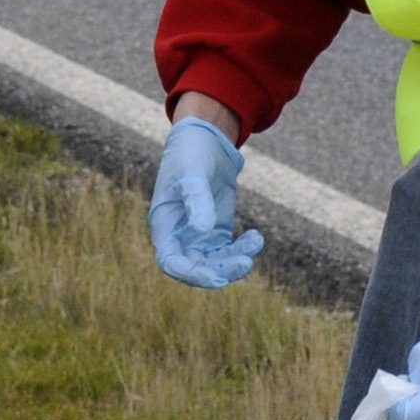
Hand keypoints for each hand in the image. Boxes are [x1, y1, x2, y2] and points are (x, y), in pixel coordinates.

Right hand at [148, 116, 264, 288]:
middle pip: (195, 268)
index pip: (171, 262)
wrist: (203, 141)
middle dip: (219, 271)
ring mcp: (198, 237)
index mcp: (164, 225)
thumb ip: (197, 200)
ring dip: (234, 262)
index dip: (190, 273)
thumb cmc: (190, 155)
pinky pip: (228, 252)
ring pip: (214, 264)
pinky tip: (256, 238)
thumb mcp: (193, 174)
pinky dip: (243, 249)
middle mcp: (179, 237)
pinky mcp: (216, 232)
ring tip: (255, 244)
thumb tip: (203, 230)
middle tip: (245, 263)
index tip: (215, 278)